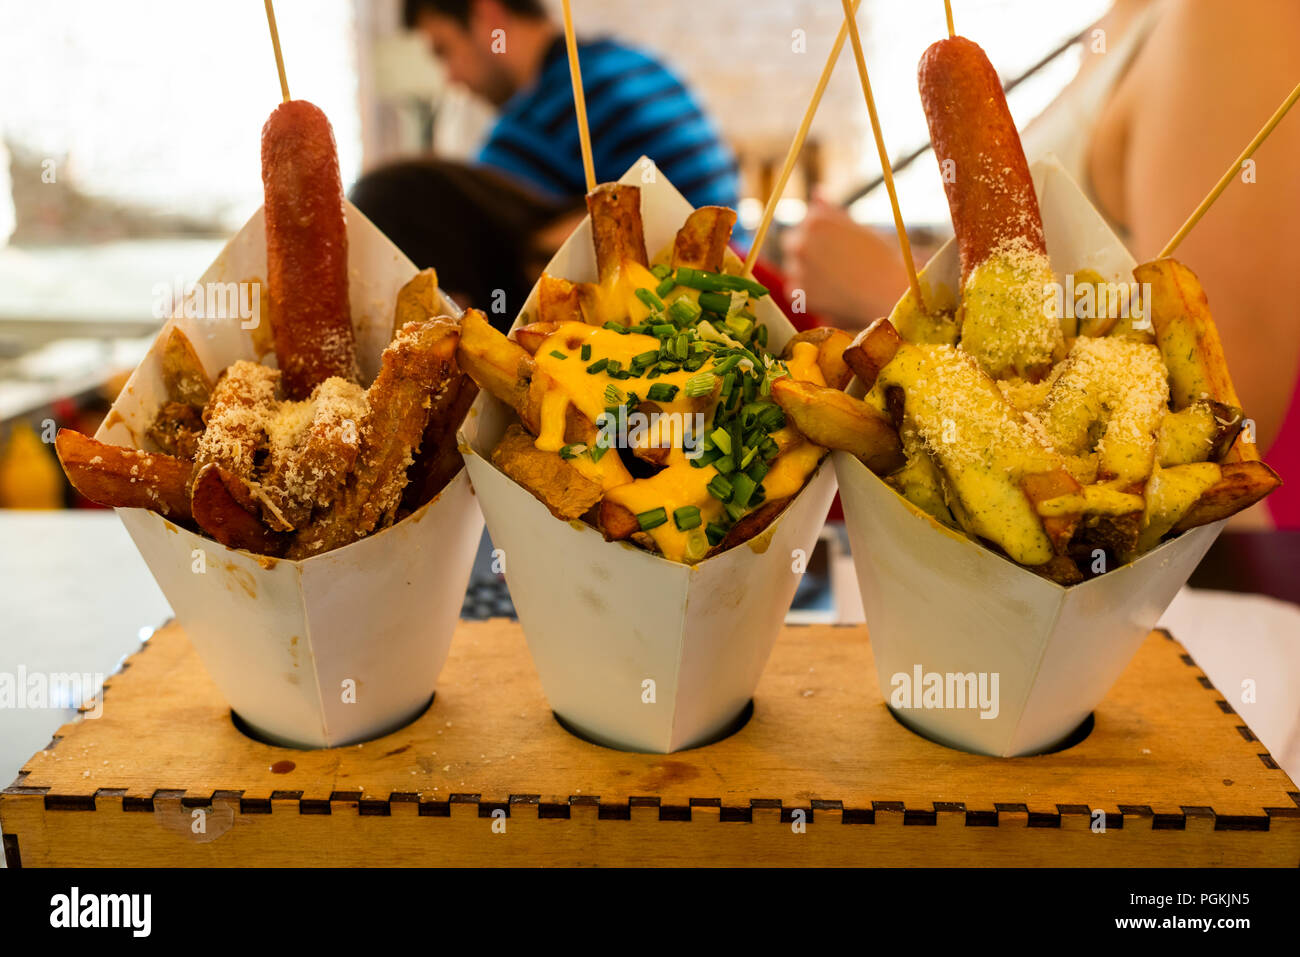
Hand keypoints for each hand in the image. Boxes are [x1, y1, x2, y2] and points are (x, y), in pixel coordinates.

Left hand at [781, 196, 909, 327]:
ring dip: (806, 271)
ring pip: (793, 266)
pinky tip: (831, 293)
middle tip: (834, 263)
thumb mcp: (858, 227)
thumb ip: (831, 211)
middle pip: (791, 242)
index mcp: (816, 220)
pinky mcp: (797, 293)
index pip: (807, 221)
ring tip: (838, 279)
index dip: (822, 234)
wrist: (890, 293)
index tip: (840, 245)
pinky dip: (807, 292)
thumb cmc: (882, 258)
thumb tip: (816, 191)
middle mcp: (801, 242)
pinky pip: (795, 289)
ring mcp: (796, 269)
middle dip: (806, 250)